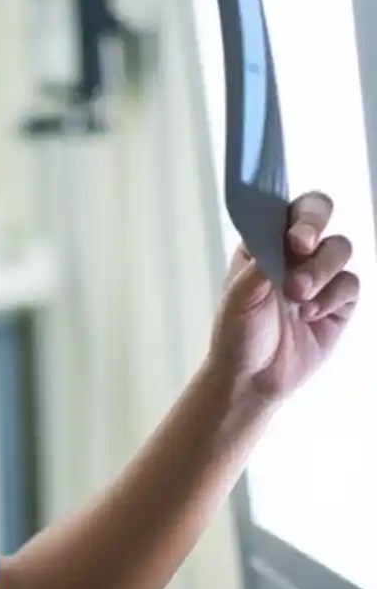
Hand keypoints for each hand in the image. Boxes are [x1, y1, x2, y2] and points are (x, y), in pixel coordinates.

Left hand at [209, 192, 360, 406]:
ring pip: (339, 248)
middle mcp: (292, 253)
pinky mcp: (339, 301)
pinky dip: (332, 298)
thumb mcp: (238, 300)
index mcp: (262, 244)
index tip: (294, 237)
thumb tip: (283, 243)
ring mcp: (318, 274)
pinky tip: (311, 315)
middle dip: (314, 227)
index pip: (285, 209)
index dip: (295, 214)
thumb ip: (260, 267)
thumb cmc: (237, 335)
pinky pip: (350, 284)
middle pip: (319, 214)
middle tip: (301, 248)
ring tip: (297, 296)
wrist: (254, 379)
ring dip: (320, 270)